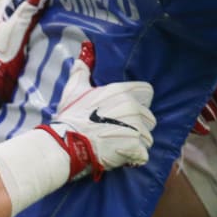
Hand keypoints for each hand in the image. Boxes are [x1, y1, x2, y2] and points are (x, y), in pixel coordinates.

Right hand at [41, 50, 155, 180]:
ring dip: (135, 144)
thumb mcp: (74, 90)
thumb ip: (82, 72)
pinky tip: (121, 158)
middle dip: (137, 128)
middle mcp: (132, 107)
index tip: (127, 113)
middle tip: (117, 134)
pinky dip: (134, 158)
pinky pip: (143, 155)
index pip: (148, 93)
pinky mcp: (135, 147)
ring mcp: (135, 128)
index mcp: (122, 92)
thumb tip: (81, 58)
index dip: (140, 104)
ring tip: (116, 147)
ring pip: (147, 138)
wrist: (67, 143)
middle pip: (149, 119)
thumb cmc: (71, 117)